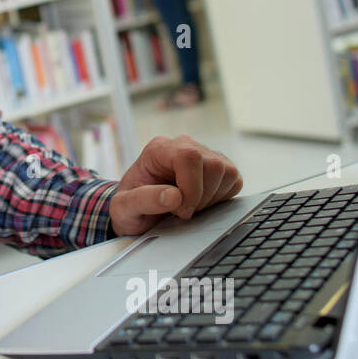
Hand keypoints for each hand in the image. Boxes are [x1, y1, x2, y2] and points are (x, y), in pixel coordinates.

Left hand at [107, 135, 241, 236]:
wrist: (138, 213)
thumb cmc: (129, 207)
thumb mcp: (123, 208)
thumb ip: (142, 200)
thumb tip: (174, 196)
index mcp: (158, 149)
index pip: (189, 157)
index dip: (191, 187)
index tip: (181, 209)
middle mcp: (183, 145)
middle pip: (213, 165)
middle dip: (201, 197)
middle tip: (181, 211)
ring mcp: (203, 155)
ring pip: (227, 172)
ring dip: (211, 199)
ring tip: (188, 206)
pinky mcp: (218, 168)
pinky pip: (234, 181)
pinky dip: (221, 198)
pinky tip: (201, 202)